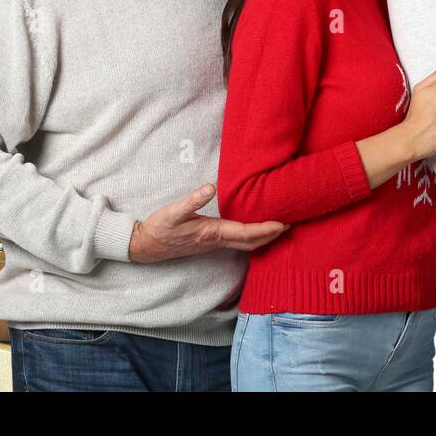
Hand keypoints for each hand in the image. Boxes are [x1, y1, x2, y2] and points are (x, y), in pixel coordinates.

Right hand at [128, 184, 287, 262]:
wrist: (144, 247)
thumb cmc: (158, 229)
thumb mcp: (172, 212)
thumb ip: (191, 200)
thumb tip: (210, 188)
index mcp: (212, 233)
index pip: (246, 233)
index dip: (266, 229)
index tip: (284, 222)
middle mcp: (217, 241)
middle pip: (251, 242)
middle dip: (272, 235)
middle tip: (292, 223)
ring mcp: (214, 243)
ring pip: (245, 244)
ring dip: (264, 237)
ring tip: (280, 225)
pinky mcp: (210, 242)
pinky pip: (237, 242)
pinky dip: (252, 237)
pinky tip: (257, 229)